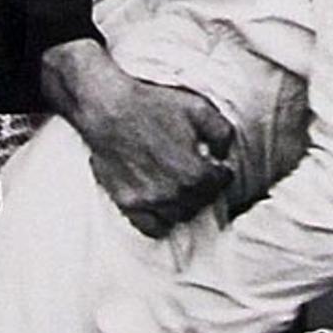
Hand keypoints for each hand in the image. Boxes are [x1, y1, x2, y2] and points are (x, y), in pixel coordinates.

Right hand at [41, 41, 234, 237]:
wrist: (108, 109)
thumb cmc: (152, 105)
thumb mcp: (198, 108)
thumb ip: (222, 133)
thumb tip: (224, 154)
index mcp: (194, 173)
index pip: (221, 183)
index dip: (222, 172)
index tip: (218, 166)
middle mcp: (173, 194)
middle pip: (201, 202)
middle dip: (205, 188)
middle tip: (200, 175)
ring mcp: (149, 202)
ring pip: (179, 216)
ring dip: (185, 204)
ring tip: (181, 187)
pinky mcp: (127, 203)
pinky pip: (151, 227)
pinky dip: (161, 220)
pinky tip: (162, 204)